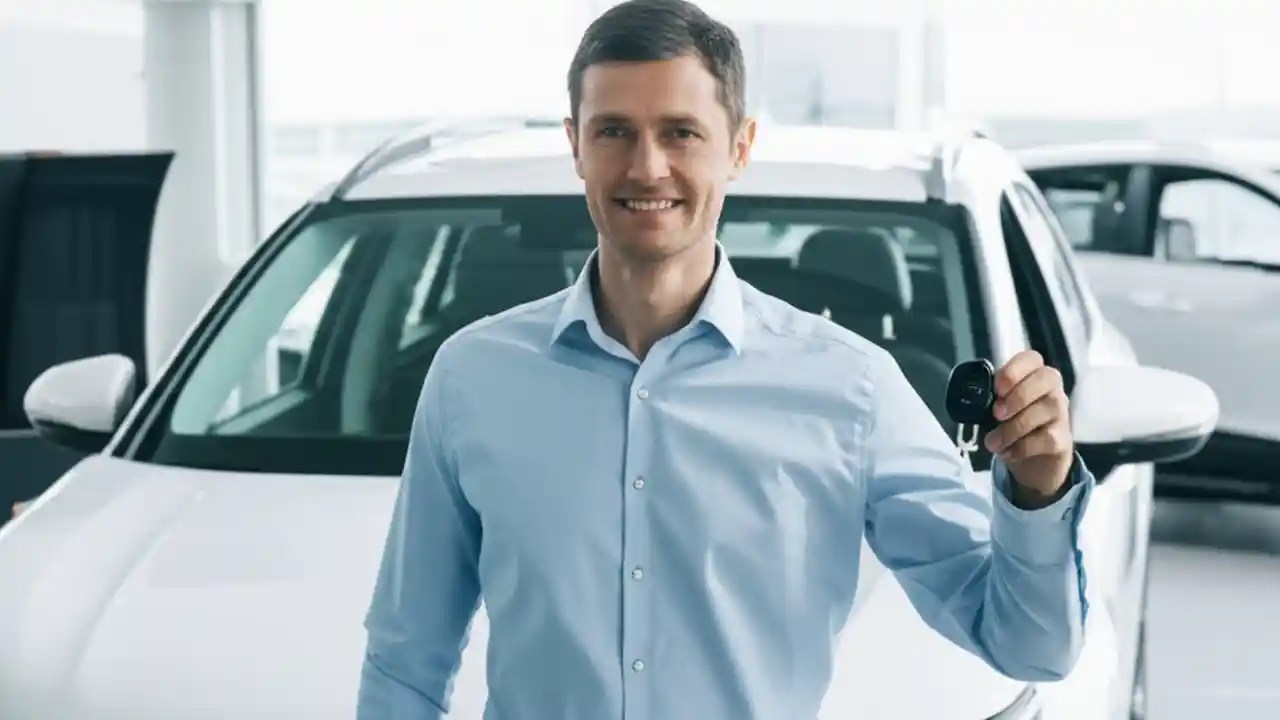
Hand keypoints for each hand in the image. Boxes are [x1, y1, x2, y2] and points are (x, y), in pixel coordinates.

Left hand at [983, 350, 1074, 505]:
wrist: (1034, 460)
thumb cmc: (1012, 423)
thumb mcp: (998, 408)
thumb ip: (991, 399)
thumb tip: (974, 401)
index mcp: (1033, 374)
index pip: (1031, 358)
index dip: (1014, 370)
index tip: (997, 389)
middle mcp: (1052, 389)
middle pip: (1046, 378)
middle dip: (1018, 396)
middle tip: (996, 414)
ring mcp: (1061, 412)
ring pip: (1045, 409)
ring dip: (1013, 428)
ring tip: (993, 442)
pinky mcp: (1063, 438)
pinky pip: (1047, 438)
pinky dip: (1022, 447)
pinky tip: (1008, 452)